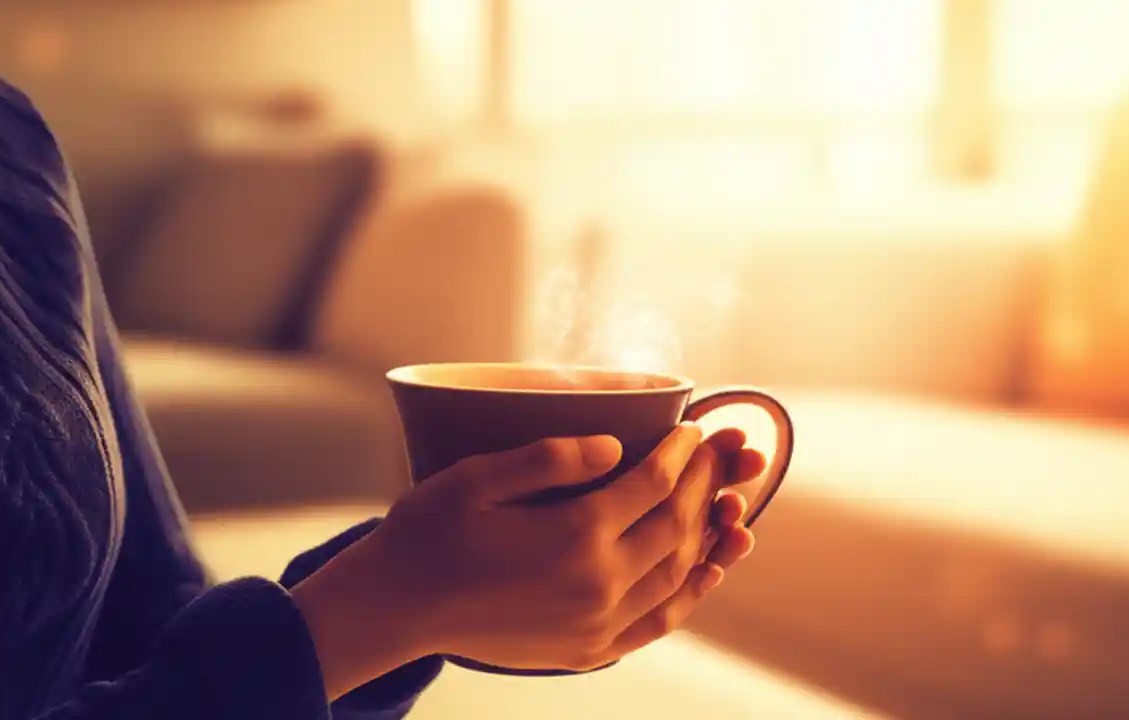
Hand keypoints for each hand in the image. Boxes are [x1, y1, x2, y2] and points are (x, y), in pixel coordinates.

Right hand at [291, 424, 762, 698]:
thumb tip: (615, 444)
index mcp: (573, 536)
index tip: (695, 426)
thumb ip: (549, 457)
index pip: (654, 484)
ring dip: (710, 535)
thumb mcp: (476, 477)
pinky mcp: (588, 652)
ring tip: (731, 503)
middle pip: (675, 526)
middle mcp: (596, 585)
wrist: (397, 607)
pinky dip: (691, 594)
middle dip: (704, 484)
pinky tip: (709, 569)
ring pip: (678, 575)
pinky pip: (659, 622)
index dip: (682, 451)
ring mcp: (596, 625)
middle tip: (718, 454)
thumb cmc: (428, 532)